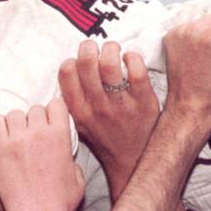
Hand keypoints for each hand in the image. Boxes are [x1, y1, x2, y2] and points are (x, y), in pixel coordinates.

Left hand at [0, 99, 84, 210]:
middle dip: (35, 119)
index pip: (56, 104)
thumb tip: (66, 157)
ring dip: (17, 122)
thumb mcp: (78, 180)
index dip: (53, 111)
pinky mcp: (1, 148)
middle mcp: (39, 132)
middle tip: (33, 134)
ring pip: (15, 114)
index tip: (50, 120)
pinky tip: (4, 138)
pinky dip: (1, 127)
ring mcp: (18, 139)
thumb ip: (72, 161)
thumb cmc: (60, 203)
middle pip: (35, 109)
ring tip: (17, 136)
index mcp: (61, 135)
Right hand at [58, 39, 158, 194]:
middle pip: (86, 63)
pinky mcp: (144, 101)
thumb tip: (70, 72)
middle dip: (89, 47)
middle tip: (95, 48)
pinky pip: (137, 69)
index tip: (79, 62)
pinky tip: (130, 60)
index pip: (66, 74)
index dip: (72, 61)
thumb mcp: (81, 126)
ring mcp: (121, 104)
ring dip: (110, 48)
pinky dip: (132, 57)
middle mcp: (98, 107)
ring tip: (113, 51)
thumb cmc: (106, 141)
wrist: (132, 163)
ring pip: (110, 62)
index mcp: (79, 111)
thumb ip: (73, 103)